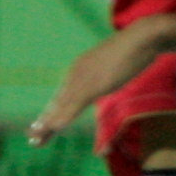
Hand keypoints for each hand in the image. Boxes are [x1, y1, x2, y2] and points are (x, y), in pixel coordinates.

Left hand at [29, 21, 165, 142]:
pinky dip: (64, 117)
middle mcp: (77, 73)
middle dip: (45, 120)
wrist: (144, 37)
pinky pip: (75, 104)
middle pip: (58, 102)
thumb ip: (108, 72)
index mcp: (81, 68)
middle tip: (31, 137)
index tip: (43, 125)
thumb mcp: (117, 64)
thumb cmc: (136, 49)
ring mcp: (84, 78)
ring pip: (62, 105)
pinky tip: (55, 128)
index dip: (53, 111)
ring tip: (35, 138)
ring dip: (49, 123)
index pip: (63, 95)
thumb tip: (108, 77)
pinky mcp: (94, 84)